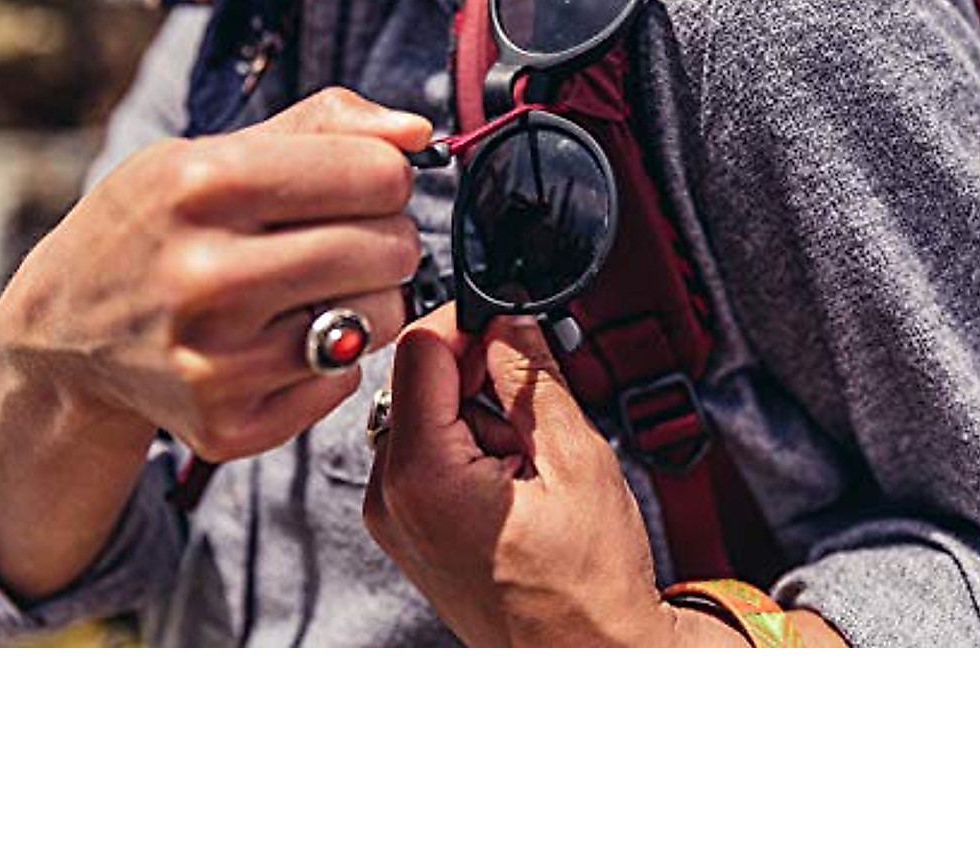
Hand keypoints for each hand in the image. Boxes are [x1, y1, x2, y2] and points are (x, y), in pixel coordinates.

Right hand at [0, 87, 429, 598]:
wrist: (65, 328)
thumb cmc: (157, 225)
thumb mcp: (212, 151)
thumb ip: (323, 127)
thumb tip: (417, 135)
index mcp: (203, 185)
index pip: (377, 176)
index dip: (385, 177)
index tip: (362, 185)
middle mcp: (206, 277)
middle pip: (390, 249)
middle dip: (389, 237)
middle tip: (352, 238)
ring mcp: (215, 361)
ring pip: (382, 319)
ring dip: (370, 297)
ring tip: (320, 287)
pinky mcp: (226, 424)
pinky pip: (346, 380)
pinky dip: (334, 357)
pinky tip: (284, 337)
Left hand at [364, 305, 749, 646]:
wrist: (589, 659)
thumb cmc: (588, 587)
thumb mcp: (577, 460)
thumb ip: (533, 377)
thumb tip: (509, 321)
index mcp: (422, 477)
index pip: (420, 351)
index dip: (468, 322)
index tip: (507, 319)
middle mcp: (390, 498)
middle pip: (417, 381)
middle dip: (478, 373)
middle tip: (534, 397)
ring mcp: (394, 517)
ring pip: (423, 414)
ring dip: (478, 413)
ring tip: (531, 458)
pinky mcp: (408, 528)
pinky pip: (425, 454)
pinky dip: (468, 446)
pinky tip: (513, 476)